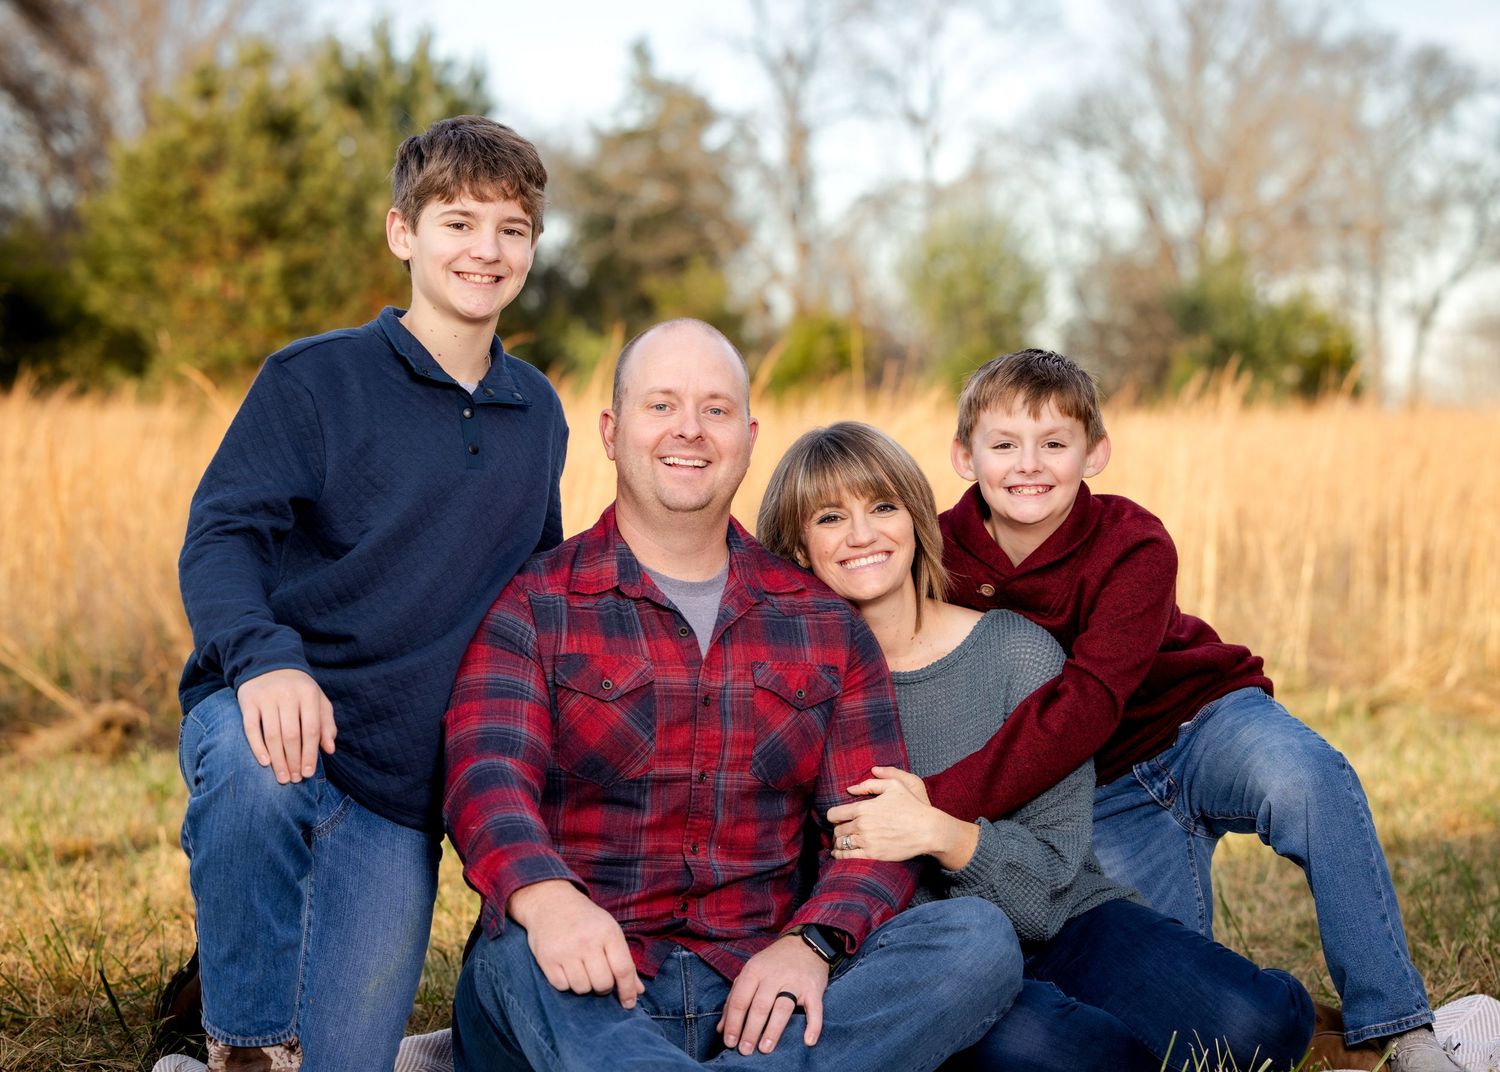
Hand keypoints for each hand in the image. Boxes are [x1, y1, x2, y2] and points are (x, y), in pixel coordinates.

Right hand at [236, 668, 335, 783]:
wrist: (268, 664)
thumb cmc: (298, 689)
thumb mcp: (317, 700)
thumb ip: (326, 723)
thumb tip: (329, 750)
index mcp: (309, 694)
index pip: (312, 729)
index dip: (311, 753)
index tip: (309, 773)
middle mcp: (287, 694)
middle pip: (292, 735)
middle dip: (294, 760)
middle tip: (294, 779)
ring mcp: (266, 697)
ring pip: (273, 735)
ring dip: (278, 760)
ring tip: (282, 777)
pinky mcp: (248, 701)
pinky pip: (251, 728)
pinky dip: (257, 747)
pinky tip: (265, 762)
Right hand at [508, 880, 642, 1008]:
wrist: (550, 902)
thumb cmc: (586, 920)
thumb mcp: (609, 931)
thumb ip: (625, 961)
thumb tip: (639, 991)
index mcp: (607, 932)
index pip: (623, 969)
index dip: (628, 990)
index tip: (629, 1003)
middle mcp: (587, 941)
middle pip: (603, 984)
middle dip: (603, 987)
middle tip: (599, 976)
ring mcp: (566, 950)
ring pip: (582, 988)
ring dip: (584, 985)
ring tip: (581, 969)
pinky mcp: (547, 959)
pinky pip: (562, 986)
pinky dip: (566, 983)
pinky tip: (566, 968)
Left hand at [718, 933, 828, 1054]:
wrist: (805, 944)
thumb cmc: (773, 963)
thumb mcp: (750, 972)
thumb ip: (734, 998)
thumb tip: (721, 1028)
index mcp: (754, 970)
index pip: (740, 999)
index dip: (733, 1023)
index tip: (729, 1042)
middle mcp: (774, 975)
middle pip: (759, 1006)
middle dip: (750, 1031)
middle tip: (745, 1051)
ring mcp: (795, 981)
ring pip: (782, 1008)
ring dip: (773, 1031)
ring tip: (765, 1048)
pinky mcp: (814, 989)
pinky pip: (814, 1009)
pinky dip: (813, 1025)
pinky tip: (807, 1040)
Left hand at [827, 766, 977, 869]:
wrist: (928, 830)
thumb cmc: (912, 806)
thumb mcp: (894, 785)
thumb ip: (870, 783)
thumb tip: (850, 789)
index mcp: (863, 808)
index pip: (834, 814)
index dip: (833, 816)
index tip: (837, 819)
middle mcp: (861, 825)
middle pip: (837, 830)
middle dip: (837, 830)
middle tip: (841, 831)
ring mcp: (866, 841)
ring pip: (841, 844)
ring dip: (838, 844)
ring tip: (840, 844)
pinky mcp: (873, 855)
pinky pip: (848, 857)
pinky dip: (841, 856)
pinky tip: (841, 854)